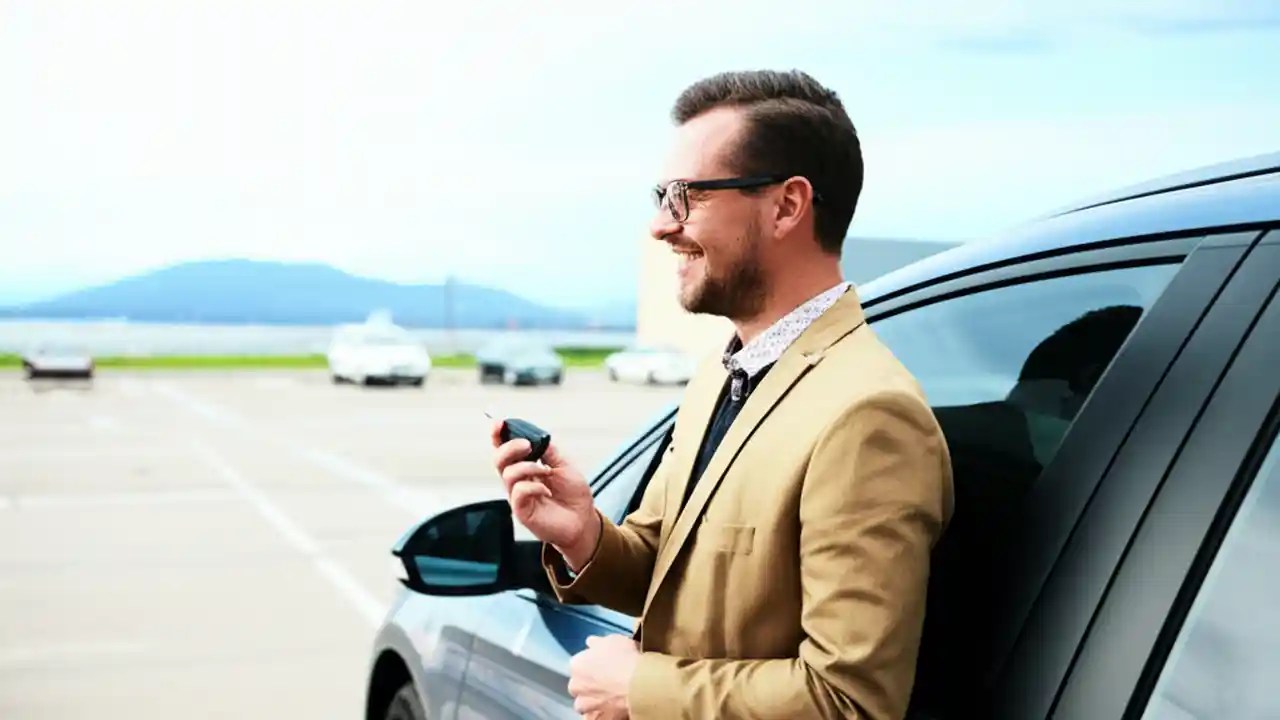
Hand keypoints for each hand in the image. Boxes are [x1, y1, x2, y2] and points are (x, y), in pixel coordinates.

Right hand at [491, 420, 599, 567]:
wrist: (583, 520)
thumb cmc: (573, 494)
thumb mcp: (565, 464)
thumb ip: (548, 450)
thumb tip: (535, 436)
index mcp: (525, 466)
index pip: (504, 448)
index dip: (497, 435)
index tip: (499, 422)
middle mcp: (517, 480)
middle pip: (498, 459)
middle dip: (509, 447)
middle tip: (527, 445)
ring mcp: (518, 496)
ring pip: (508, 474)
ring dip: (527, 466)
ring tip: (546, 471)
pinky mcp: (522, 511)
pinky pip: (519, 492)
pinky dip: (534, 486)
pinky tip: (547, 489)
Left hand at [568, 634, 639, 717]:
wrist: (640, 683)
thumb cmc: (626, 659)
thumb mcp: (613, 640)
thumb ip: (598, 642)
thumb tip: (591, 643)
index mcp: (576, 664)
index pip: (579, 664)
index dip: (591, 664)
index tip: (603, 664)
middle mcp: (576, 686)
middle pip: (579, 685)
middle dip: (588, 684)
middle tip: (607, 680)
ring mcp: (585, 705)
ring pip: (584, 704)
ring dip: (593, 701)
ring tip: (610, 697)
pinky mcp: (598, 718)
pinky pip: (596, 717)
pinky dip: (602, 715)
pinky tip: (612, 709)